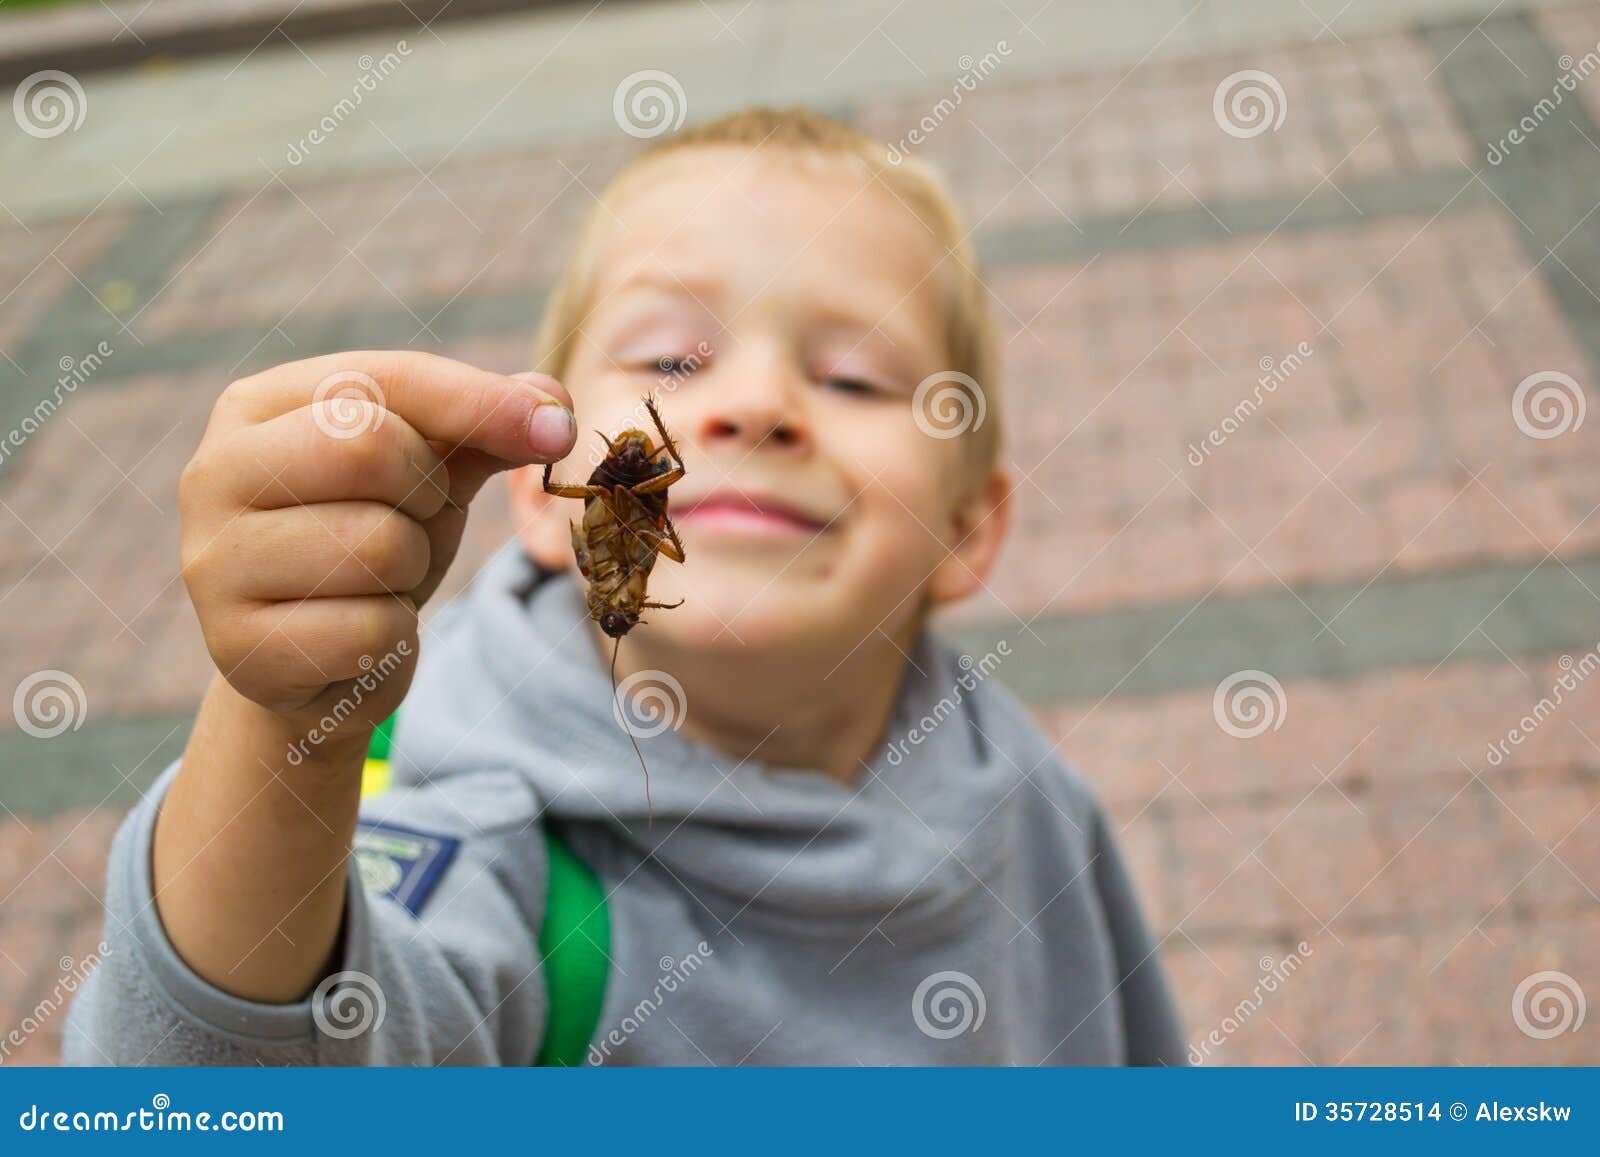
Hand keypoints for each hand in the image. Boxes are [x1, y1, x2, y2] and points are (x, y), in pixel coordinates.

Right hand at [178, 350, 574, 739]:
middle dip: (427, 493)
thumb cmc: (370, 536)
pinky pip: (371, 628)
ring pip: (377, 545)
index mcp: (256, 406)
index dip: (482, 402)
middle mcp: (212, 472)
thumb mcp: (428, 469)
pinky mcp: (239, 648)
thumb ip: (483, 424)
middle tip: (414, 520)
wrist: (319, 658)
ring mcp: (214, 563)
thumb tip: (551, 402)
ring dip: (412, 569)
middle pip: (367, 446)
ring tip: (379, 580)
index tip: (554, 431)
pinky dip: (393, 634)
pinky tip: (359, 634)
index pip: (383, 379)